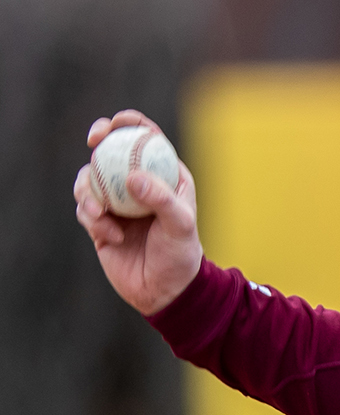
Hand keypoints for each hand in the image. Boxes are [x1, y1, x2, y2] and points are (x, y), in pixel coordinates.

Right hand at [74, 111, 203, 315]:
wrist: (164, 291)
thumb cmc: (181, 255)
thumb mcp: (180, 225)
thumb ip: (160, 200)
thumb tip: (133, 176)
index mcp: (166, 176)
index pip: (147, 139)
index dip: (129, 124)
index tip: (116, 124)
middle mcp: (140, 184)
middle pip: (111, 150)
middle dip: (99, 139)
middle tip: (94, 140)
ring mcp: (118, 202)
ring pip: (90, 179)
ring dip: (89, 192)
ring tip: (101, 217)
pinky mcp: (100, 222)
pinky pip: (84, 209)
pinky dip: (91, 220)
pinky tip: (109, 237)